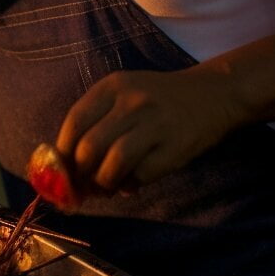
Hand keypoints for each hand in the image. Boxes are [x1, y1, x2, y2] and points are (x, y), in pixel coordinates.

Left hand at [55, 65, 251, 193]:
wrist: (212, 94)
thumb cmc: (158, 99)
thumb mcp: (124, 94)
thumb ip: (95, 121)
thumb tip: (66, 165)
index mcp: (111, 87)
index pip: (74, 123)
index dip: (63, 153)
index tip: (62, 170)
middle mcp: (131, 102)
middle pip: (90, 147)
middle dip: (81, 174)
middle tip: (84, 186)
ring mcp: (155, 123)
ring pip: (113, 163)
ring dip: (104, 183)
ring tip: (106, 188)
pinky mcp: (175, 146)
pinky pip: (141, 174)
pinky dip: (130, 185)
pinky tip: (130, 184)